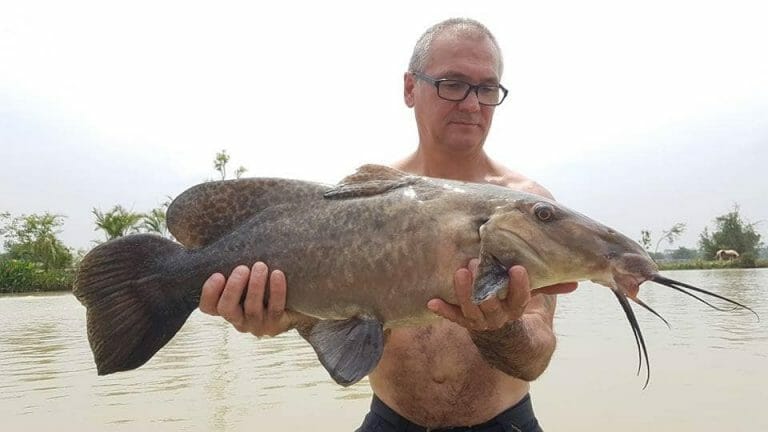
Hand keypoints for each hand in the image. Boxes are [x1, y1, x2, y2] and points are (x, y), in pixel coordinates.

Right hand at [199, 262, 291, 336]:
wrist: (294, 304)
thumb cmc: (264, 283)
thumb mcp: (247, 276)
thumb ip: (235, 264)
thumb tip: (229, 233)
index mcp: (226, 307)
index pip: (208, 306)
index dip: (210, 293)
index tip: (218, 274)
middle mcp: (238, 319)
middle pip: (226, 309)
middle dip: (233, 288)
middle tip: (242, 268)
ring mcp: (256, 324)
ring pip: (251, 309)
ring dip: (255, 286)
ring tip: (260, 266)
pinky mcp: (275, 324)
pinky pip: (275, 308)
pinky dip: (276, 291)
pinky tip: (277, 274)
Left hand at [427, 259, 576, 330]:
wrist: (506, 338)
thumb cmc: (517, 303)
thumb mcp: (535, 296)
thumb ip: (550, 285)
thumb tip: (577, 278)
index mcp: (516, 308)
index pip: (521, 298)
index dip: (520, 286)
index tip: (517, 268)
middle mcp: (498, 317)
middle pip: (491, 303)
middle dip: (484, 284)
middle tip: (477, 262)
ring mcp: (480, 321)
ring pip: (471, 310)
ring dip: (465, 292)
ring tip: (461, 271)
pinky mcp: (465, 321)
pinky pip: (453, 318)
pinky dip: (443, 310)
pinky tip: (432, 301)